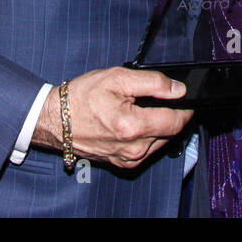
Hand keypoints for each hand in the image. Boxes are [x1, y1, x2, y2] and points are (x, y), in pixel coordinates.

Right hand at [32, 66, 191, 167]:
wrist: (56, 120)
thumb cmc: (82, 97)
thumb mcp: (117, 77)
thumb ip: (153, 83)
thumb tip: (178, 90)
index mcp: (133, 126)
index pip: (176, 121)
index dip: (185, 108)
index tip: (183, 98)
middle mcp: (133, 148)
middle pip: (170, 132)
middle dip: (170, 115)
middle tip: (156, 99)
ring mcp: (128, 159)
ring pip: (160, 142)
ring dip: (159, 126)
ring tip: (141, 109)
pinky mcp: (123, 163)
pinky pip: (147, 150)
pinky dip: (147, 137)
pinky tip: (134, 124)